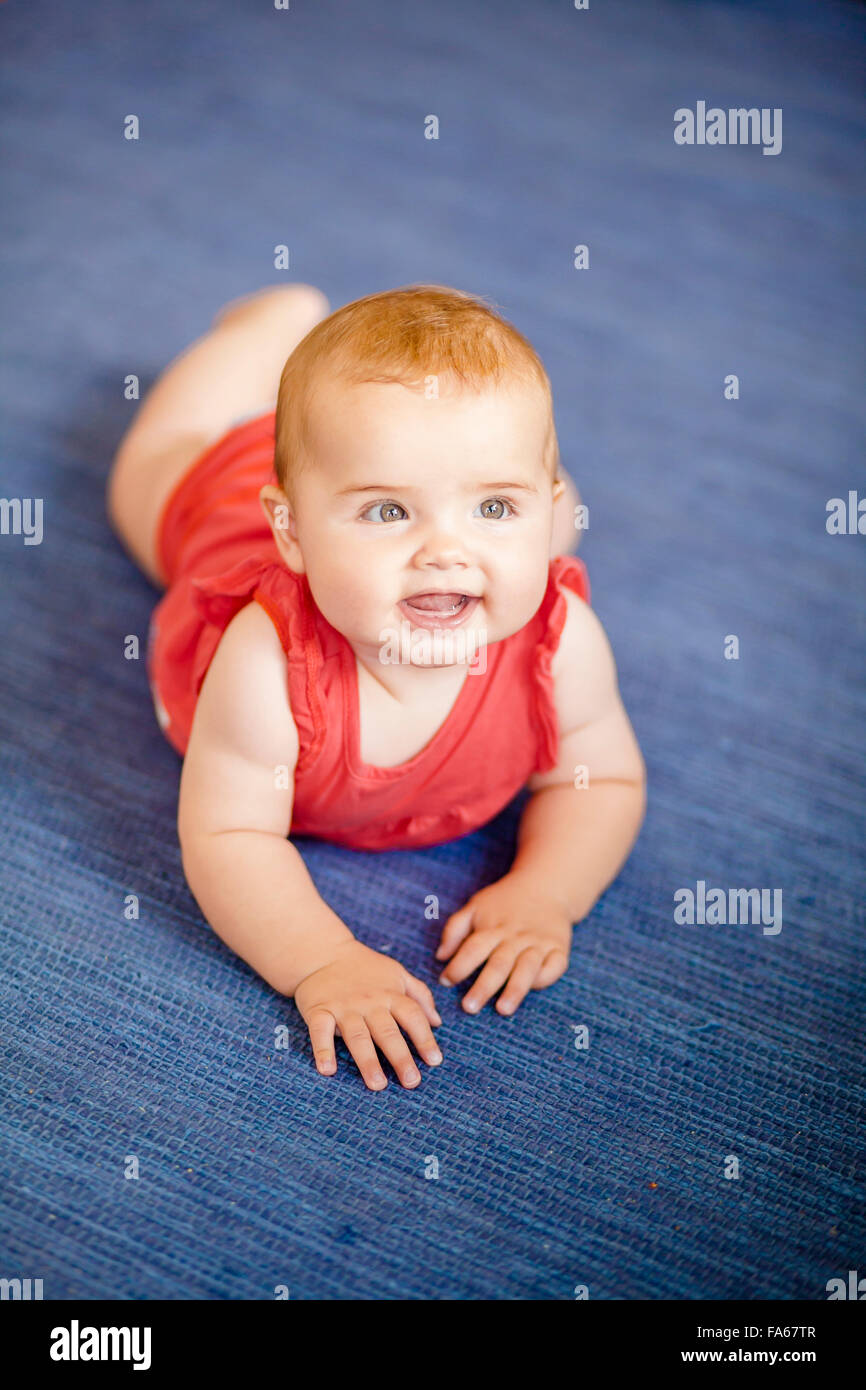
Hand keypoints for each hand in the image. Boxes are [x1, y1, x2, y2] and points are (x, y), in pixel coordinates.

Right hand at [294, 939, 442, 1090]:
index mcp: (390, 993)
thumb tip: (437, 1022)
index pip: (412, 1016)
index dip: (425, 1038)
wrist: (323, 952)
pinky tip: (327, 1070)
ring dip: (368, 1061)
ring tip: (378, 1084)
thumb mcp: (396, 973)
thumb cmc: (364, 968)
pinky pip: (320, 1032)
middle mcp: (369, 1002)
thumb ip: (419, 995)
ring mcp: (343, 1007)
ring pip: (357, 1036)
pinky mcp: (318, 1010)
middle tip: (411, 1081)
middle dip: (400, 1057)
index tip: (434, 1061)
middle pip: (387, 1032)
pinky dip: (323, 1050)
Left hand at [435, 874, 571, 1015]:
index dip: (458, 966)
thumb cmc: (504, 901)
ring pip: (527, 968)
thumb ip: (454, 929)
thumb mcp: (475, 906)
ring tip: (502, 1009)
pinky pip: (555, 966)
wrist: (545, 885)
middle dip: (483, 987)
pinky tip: (534, 989)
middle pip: (499, 964)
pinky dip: (546, 977)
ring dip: (515, 989)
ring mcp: (539, 943)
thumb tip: (440, 957)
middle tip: (469, 1007)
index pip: (473, 948)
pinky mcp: (559, 948)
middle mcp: (515, 937)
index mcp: (493, 927)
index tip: (445, 981)